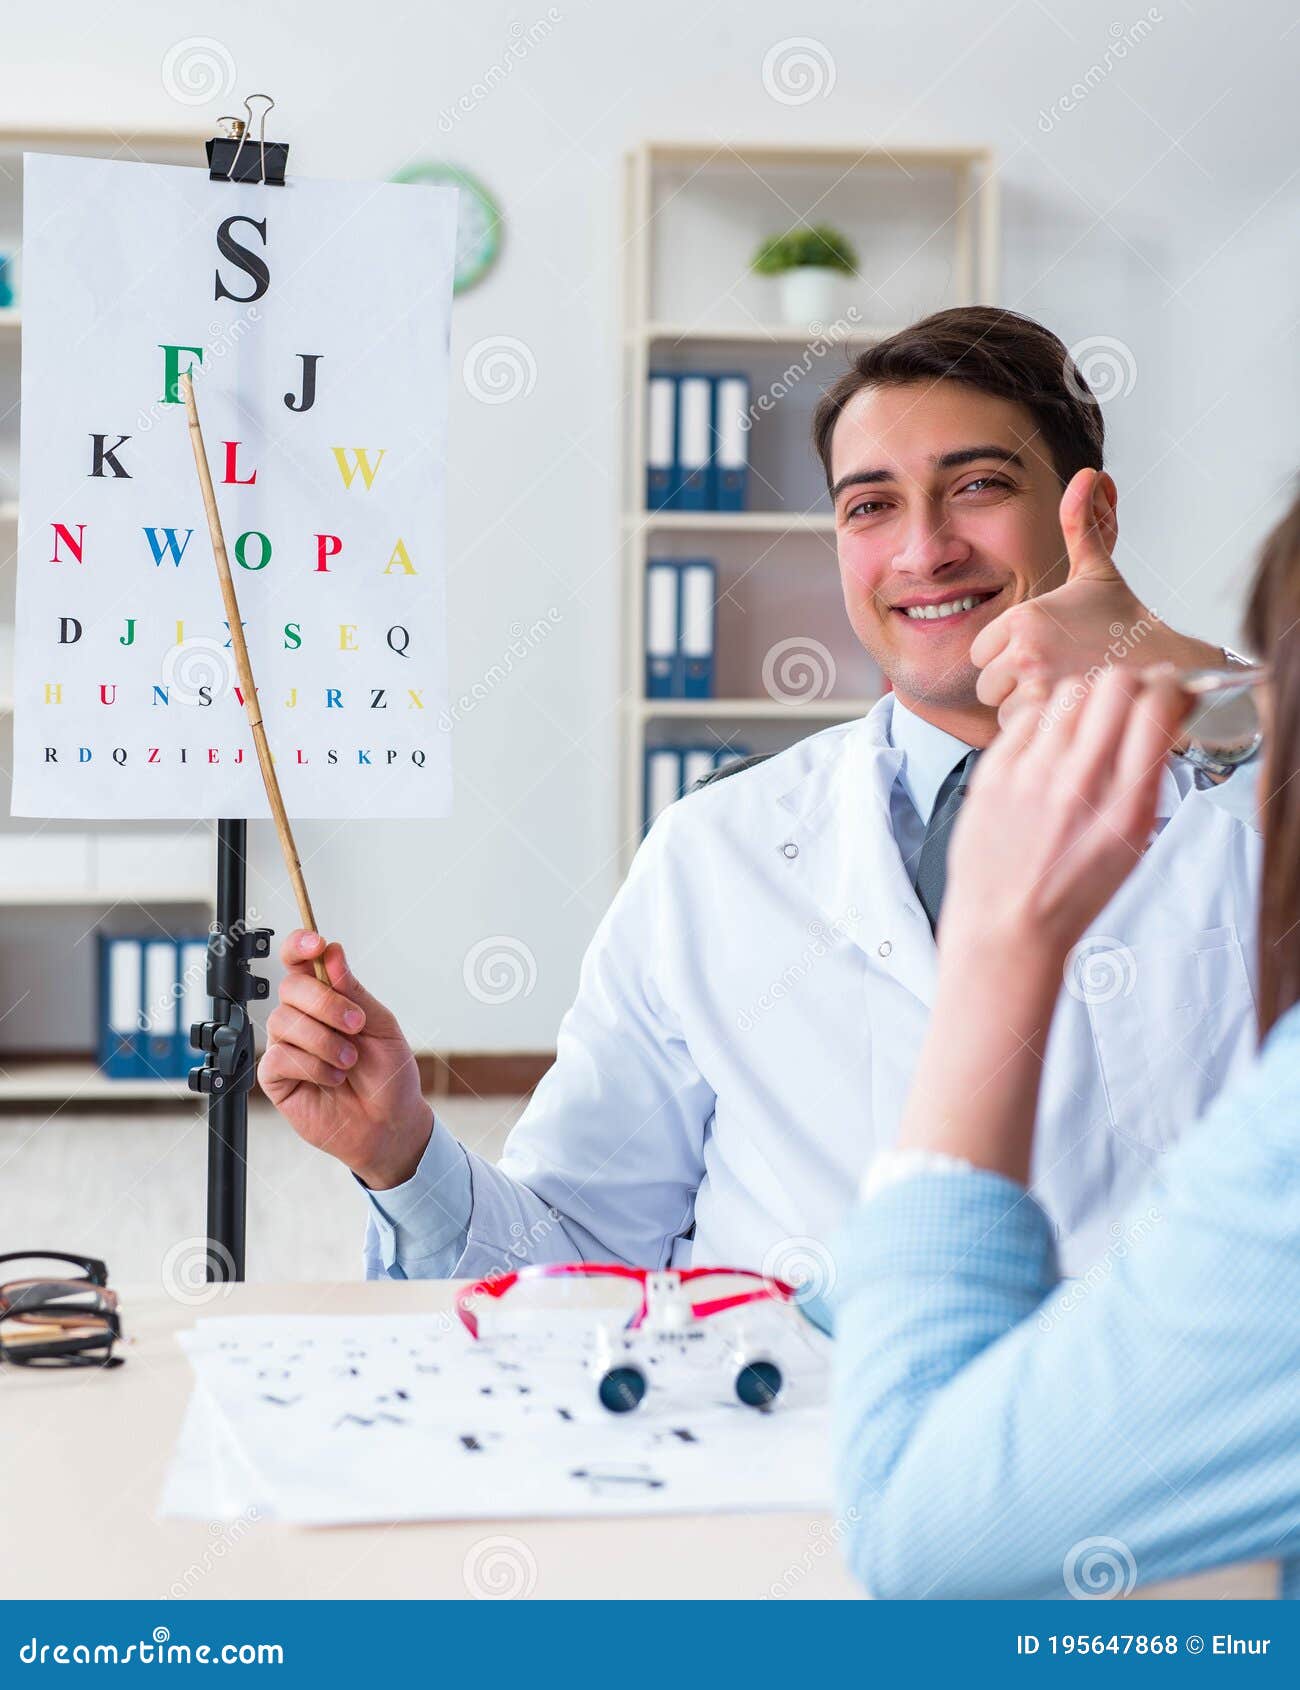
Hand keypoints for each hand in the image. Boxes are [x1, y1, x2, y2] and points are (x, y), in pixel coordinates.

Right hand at [258, 930, 432, 1190]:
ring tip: (349, 1062)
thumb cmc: (388, 1074)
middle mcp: (302, 1017)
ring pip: (283, 1021)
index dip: (300, 946)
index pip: (299, 960)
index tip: (315, 945)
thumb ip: (354, 991)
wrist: (390, 1123)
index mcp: (326, 997)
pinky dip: (313, 1067)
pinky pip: (279, 1057)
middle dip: (325, 1003)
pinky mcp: (277, 1077)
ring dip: (324, 1041)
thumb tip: (332, 952)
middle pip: (290, 987)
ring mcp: (286, 1046)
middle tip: (356, 1025)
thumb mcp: (381, 1026)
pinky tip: (333, 1079)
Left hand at [941, 665, 1189, 966]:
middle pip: (1113, 684)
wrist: (1008, 927)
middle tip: (1127, 701)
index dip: (1169, 689)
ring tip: (1083, 731)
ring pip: (1069, 692)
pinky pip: (1025, 716)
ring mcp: (1031, 775)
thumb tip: (1163, 712)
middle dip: (1130, 684)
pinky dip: (1043, 722)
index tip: (1168, 692)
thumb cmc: (1072, 891)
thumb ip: (1147, 776)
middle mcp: (1079, 784)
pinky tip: (1045, 748)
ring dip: (1086, 702)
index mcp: (1126, 805)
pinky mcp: (992, 773)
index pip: (1156, 708)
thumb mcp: (1132, 842)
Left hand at [971, 469, 1219, 727]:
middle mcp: (1023, 648)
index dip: (1005, 660)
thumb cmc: (1127, 624)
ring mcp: (1036, 683)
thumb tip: (1088, 475)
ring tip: (1063, 694)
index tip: (1039, 658)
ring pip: (1002, 710)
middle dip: (1012, 688)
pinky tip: (1068, 713)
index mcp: (1022, 616)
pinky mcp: (1052, 715)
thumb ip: (1081, 526)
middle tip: (1054, 679)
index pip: (980, 653)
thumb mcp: (1097, 572)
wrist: (1168, 666)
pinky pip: (1021, 730)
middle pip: (987, 685)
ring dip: (1026, 710)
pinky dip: (1040, 729)